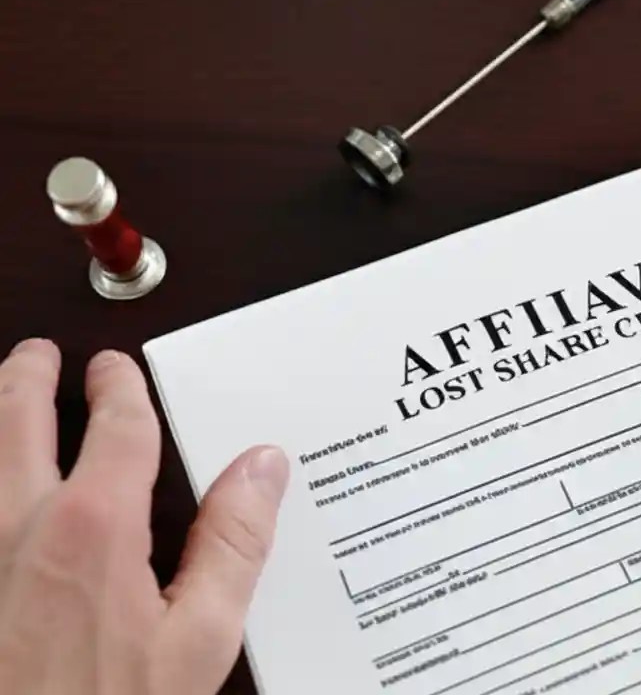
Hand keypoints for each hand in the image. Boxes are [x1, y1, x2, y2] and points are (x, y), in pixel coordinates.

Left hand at [0, 340, 288, 693]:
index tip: (116, 371)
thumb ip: (233, 544)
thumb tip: (262, 470)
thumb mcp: (198, 640)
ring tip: (3, 392)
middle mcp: (15, 526)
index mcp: (94, 528)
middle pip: (15, 417)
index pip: (114, 428)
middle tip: (40, 354)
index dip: (119, 389)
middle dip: (29, 375)